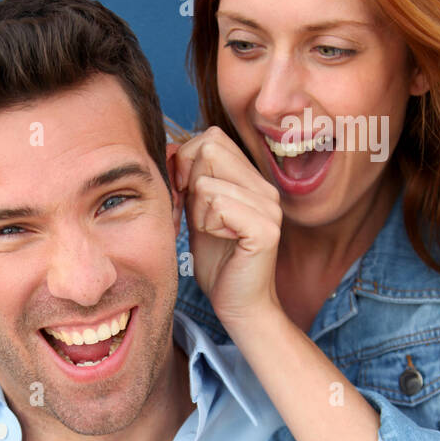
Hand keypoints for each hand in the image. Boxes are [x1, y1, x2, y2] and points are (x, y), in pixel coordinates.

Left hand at [173, 127, 282, 327]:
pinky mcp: (266, 228)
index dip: (185, 161)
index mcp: (251, 179)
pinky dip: (207, 224)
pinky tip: (220, 240)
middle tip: (191, 214)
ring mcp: (269, 207)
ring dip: (196, 212)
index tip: (181, 192)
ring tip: (211, 232)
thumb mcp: (197, 211)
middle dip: (186, 182)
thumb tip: (170, 149)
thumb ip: (190, 180)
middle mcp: (265, 187)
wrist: (238, 302)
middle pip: (209, 150)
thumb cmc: (216, 259)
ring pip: (206, 183)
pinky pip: (218, 205)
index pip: (211, 138)